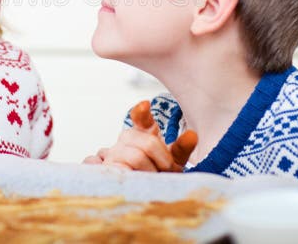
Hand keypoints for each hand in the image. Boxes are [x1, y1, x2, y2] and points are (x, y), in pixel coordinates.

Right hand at [83, 101, 197, 171]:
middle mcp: (126, 138)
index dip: (142, 112)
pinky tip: (133, 179)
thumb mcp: (172, 161)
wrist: (141, 192)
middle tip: (164, 171)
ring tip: (149, 179)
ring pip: (137, 157)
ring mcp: (113, 152)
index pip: (142, 118)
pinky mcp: (104, 167)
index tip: (145, 105)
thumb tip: (193, 134)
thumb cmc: (156, 174)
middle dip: (162, 160)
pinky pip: (122, 169)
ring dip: (149, 173)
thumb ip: (181, 148)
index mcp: (143, 133)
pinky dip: (131, 176)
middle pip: (148, 142)